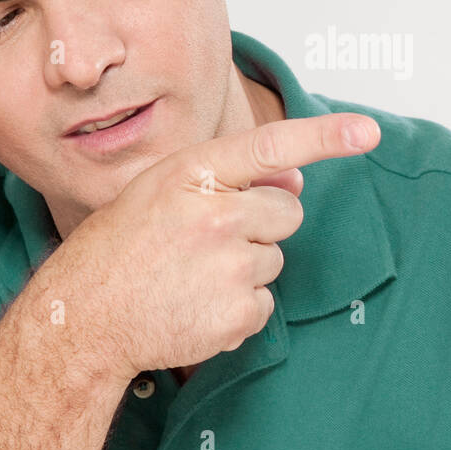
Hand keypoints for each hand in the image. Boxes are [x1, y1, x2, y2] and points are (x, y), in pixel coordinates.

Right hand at [57, 112, 379, 383]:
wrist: (83, 318)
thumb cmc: (122, 247)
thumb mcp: (164, 191)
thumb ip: (231, 179)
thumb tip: (296, 178)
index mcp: (194, 173)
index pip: (271, 145)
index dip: (325, 137)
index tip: (367, 131)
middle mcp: (217, 214)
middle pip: (287, 210)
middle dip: (262, 224)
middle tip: (206, 241)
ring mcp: (230, 265)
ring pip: (276, 258)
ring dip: (246, 268)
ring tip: (190, 276)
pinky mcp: (238, 312)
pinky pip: (265, 302)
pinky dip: (238, 308)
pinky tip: (195, 305)